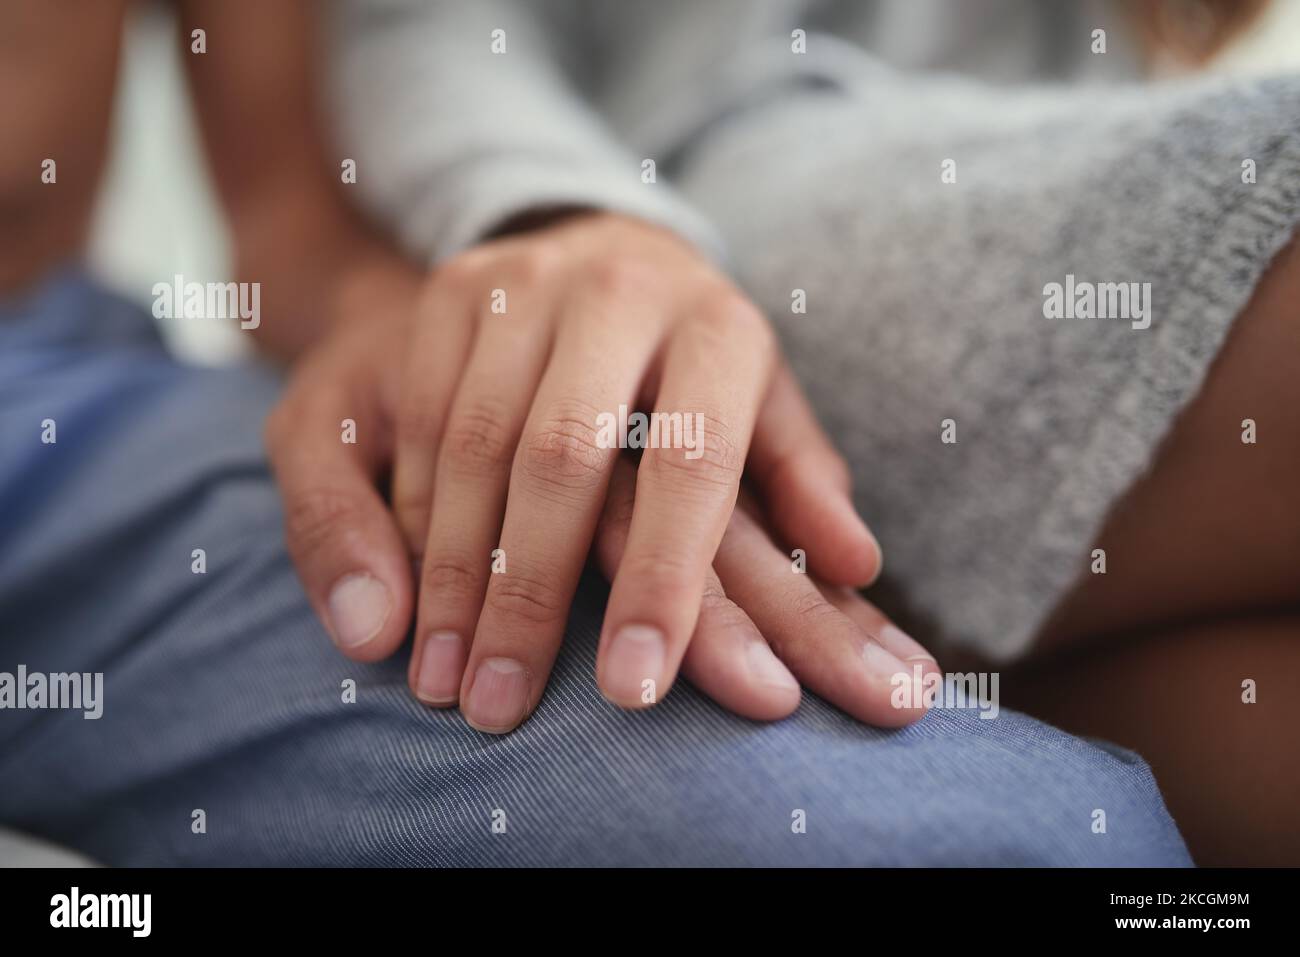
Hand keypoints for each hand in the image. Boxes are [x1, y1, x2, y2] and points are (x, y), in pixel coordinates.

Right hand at [393, 212, 879, 731]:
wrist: (602, 239)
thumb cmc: (695, 354)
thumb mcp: (763, 400)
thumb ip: (802, 479)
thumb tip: (860, 565)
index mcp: (717, 328)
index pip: (694, 465)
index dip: (666, 581)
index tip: (636, 689)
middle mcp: (620, 294)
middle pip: (564, 457)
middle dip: (527, 595)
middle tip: (501, 711)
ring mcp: (527, 286)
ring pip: (474, 444)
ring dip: (451, 576)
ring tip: (446, 684)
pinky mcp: (453, 290)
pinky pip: (420, 418)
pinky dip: (408, 518)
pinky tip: (408, 603)